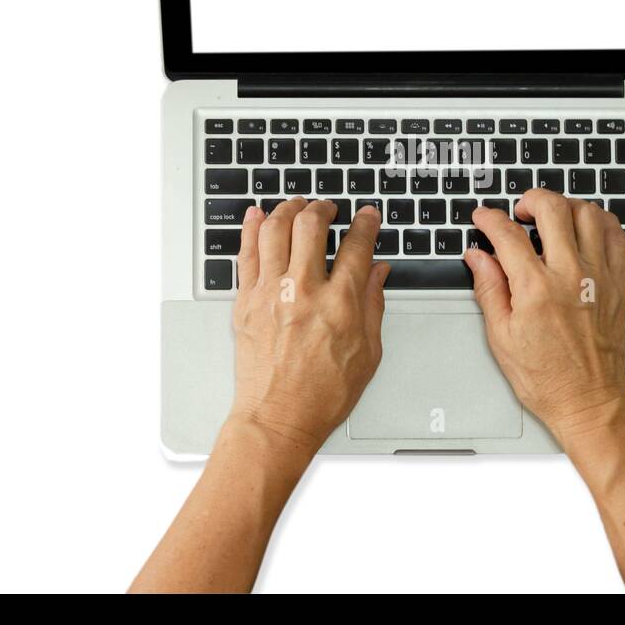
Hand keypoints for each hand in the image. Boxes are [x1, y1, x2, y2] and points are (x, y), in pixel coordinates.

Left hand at [230, 198, 390, 452]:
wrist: (278, 417)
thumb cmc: (322, 395)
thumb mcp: (368, 352)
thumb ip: (373, 304)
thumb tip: (378, 272)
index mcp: (339, 303)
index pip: (356, 245)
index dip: (365, 223)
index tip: (367, 216)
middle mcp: (303, 290)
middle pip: (311, 225)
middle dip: (324, 208)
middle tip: (329, 208)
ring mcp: (270, 293)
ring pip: (274, 229)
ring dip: (289, 209)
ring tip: (298, 206)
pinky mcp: (245, 302)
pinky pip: (246, 253)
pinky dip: (251, 228)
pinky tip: (257, 215)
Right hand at [464, 188, 624, 444]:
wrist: (589, 400)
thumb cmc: (547, 378)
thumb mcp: (501, 337)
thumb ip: (489, 288)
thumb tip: (478, 257)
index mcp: (536, 289)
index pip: (508, 234)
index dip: (490, 219)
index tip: (484, 218)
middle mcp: (571, 275)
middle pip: (553, 208)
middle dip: (530, 199)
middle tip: (520, 211)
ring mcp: (600, 276)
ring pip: (588, 213)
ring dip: (566, 206)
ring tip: (552, 217)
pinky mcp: (619, 283)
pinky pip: (616, 235)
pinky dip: (599, 222)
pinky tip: (585, 230)